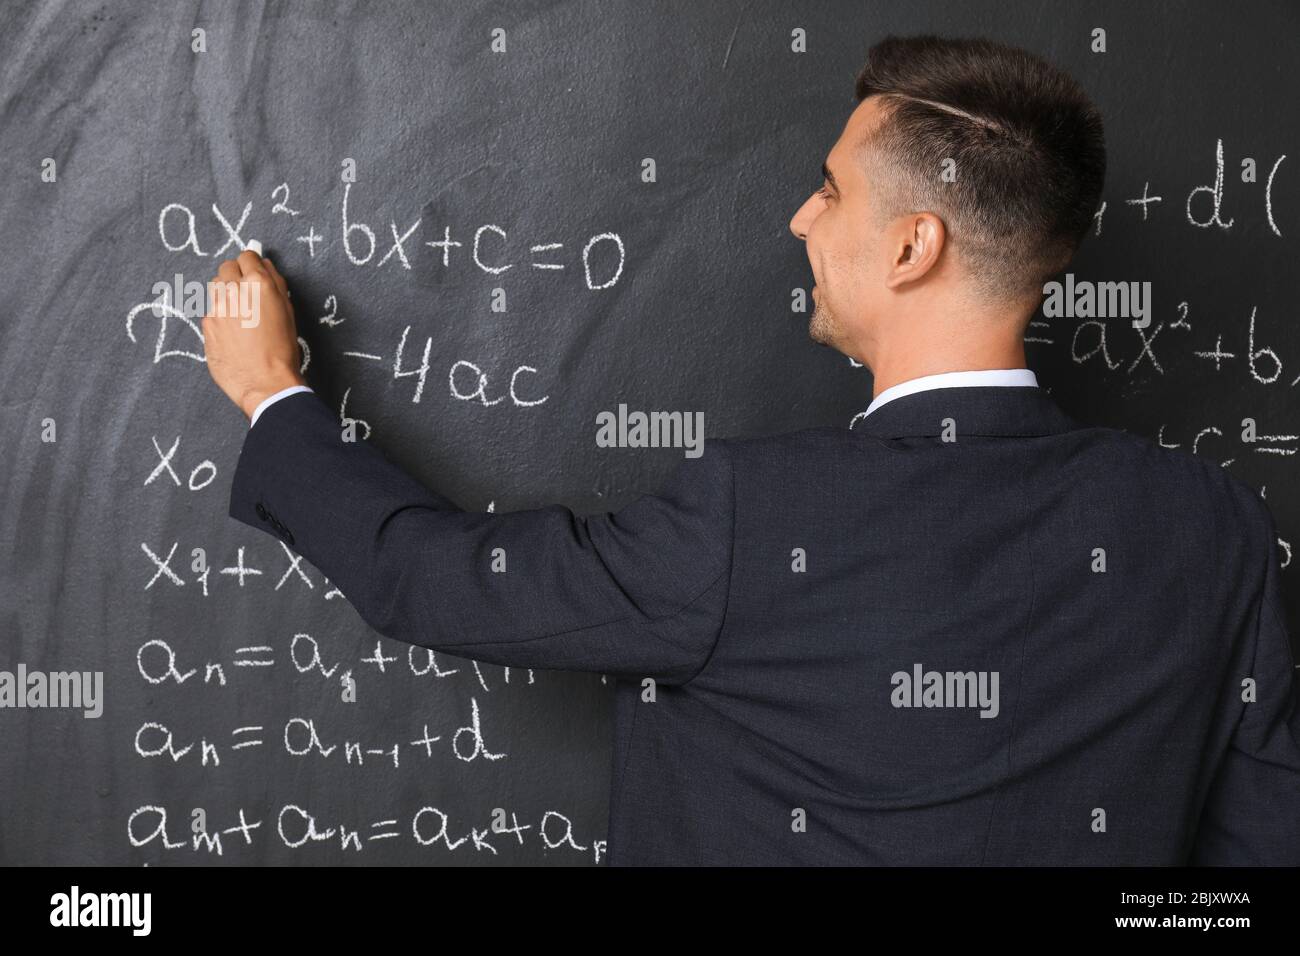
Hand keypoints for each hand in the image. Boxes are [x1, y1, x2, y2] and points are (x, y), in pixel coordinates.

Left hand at [202, 250, 305, 419]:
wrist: (265, 383)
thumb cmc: (282, 350)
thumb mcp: (289, 312)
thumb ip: (276, 283)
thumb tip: (264, 265)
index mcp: (257, 284)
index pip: (246, 256)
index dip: (252, 264)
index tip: (254, 272)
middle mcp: (233, 292)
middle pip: (226, 268)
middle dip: (236, 276)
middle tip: (248, 294)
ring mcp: (216, 309)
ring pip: (215, 288)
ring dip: (226, 294)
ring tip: (241, 314)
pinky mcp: (206, 326)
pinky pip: (212, 312)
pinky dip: (221, 317)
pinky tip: (234, 334)